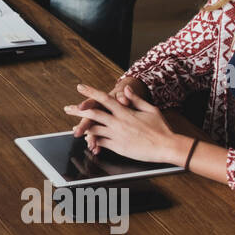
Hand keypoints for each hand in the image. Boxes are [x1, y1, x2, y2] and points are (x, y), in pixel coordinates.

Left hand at [63, 83, 181, 164]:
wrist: (166, 146)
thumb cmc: (161, 128)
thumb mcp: (150, 109)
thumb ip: (136, 99)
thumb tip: (126, 89)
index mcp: (125, 111)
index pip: (103, 98)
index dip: (90, 92)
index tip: (80, 87)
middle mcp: (118, 122)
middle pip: (93, 113)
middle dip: (77, 110)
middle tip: (67, 108)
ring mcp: (117, 135)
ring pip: (94, 129)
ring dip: (83, 128)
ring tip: (75, 128)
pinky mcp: (118, 147)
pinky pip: (101, 143)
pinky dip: (94, 141)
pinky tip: (90, 141)